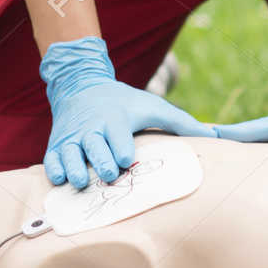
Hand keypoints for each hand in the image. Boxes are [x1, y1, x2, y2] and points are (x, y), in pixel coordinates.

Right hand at [39, 36, 215, 188]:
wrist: (82, 85)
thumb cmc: (125, 102)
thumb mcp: (153, 105)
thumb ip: (182, 122)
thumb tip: (216, 136)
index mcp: (116, 119)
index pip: (119, 138)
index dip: (123, 151)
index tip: (128, 161)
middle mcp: (92, 128)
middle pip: (94, 148)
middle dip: (101, 164)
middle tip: (109, 175)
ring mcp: (72, 137)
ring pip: (69, 156)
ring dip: (75, 171)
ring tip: (81, 182)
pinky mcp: (56, 144)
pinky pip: (52, 160)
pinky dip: (55, 171)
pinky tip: (63, 179)